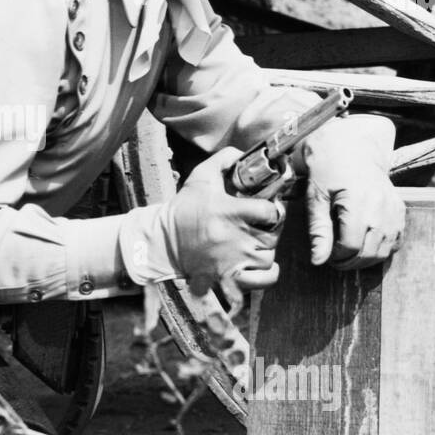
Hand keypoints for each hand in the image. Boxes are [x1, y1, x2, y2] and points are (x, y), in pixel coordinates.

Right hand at [166, 147, 287, 299]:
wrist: (162, 242)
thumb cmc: (184, 209)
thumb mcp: (201, 177)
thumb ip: (224, 160)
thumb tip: (243, 155)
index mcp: (229, 212)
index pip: (270, 211)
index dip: (272, 208)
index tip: (265, 208)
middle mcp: (234, 238)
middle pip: (272, 235)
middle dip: (269, 228)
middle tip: (260, 224)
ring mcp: (233, 261)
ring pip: (268, 256)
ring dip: (265, 249)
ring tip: (254, 243)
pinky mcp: (228, 278)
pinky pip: (263, 280)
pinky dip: (267, 274)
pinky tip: (261, 265)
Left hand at [299, 115, 404, 269]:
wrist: (352, 146)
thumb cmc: (327, 169)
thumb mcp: (315, 197)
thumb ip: (318, 229)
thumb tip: (318, 260)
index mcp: (358, 202)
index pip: (350, 246)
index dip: (336, 257)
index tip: (326, 255)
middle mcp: (381, 207)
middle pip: (369, 252)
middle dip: (350, 263)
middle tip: (335, 259)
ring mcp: (394, 208)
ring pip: (385, 251)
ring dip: (366, 259)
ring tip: (348, 254)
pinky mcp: (400, 208)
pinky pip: (397, 240)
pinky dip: (382, 248)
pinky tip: (365, 244)